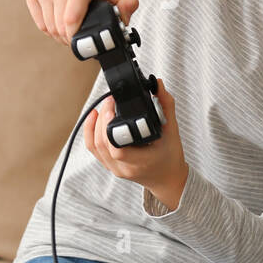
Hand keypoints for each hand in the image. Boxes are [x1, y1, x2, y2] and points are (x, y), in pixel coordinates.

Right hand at [26, 0, 138, 46]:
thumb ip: (125, 1)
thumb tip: (126, 17)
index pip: (71, 21)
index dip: (77, 37)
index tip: (85, 40)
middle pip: (61, 29)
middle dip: (72, 40)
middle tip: (82, 37)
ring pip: (50, 30)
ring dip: (61, 37)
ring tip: (72, 31)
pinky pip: (41, 25)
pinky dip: (51, 31)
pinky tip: (60, 25)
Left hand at [84, 78, 186, 207]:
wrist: (167, 178)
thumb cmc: (170, 156)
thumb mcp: (172, 130)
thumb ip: (166, 105)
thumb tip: (157, 84)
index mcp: (141, 162)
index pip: (117, 148)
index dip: (109, 127)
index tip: (113, 107)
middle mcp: (125, 168)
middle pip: (102, 144)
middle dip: (102, 119)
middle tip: (110, 101)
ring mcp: (115, 169)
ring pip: (95, 146)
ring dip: (94, 124)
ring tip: (102, 107)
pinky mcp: (109, 166)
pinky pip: (94, 150)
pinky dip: (90, 133)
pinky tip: (93, 118)